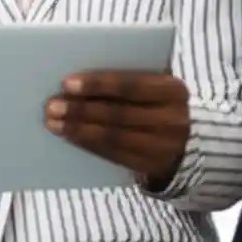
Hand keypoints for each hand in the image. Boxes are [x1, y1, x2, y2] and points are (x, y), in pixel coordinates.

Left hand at [44, 70, 189, 186]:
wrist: (190, 136)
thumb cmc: (158, 98)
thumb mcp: (155, 83)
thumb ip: (129, 75)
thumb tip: (81, 78)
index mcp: (173, 90)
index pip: (131, 87)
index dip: (98, 85)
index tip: (67, 83)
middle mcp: (173, 120)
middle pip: (119, 114)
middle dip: (81, 110)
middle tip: (51, 105)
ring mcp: (163, 147)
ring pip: (114, 138)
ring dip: (79, 129)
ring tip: (53, 121)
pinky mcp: (150, 165)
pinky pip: (114, 155)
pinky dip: (88, 144)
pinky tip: (68, 135)